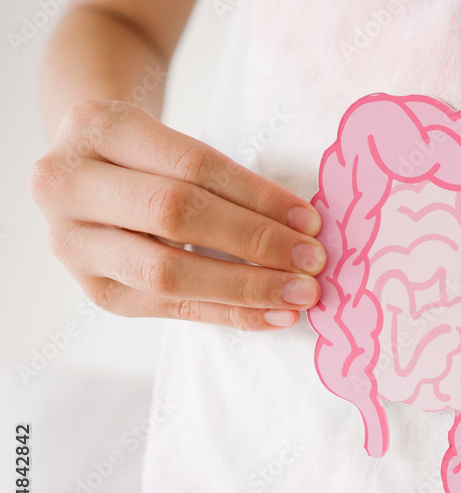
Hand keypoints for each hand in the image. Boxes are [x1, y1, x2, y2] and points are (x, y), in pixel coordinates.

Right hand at [29, 99, 326, 329]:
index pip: (192, 165)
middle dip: (254, 241)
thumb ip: (223, 180)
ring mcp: (73, 244)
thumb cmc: (149, 158)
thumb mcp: (171, 143)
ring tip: (299, 294)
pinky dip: (229, 313)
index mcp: (96, 127)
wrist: (86, 175)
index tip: (311, 221)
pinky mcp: (95, 291)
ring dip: (245, 286)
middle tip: (312, 260)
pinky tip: (273, 316)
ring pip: (167, 271)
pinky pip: (172, 308)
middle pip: (175, 215)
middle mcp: (67, 185)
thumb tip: (303, 226)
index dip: (257, 195)